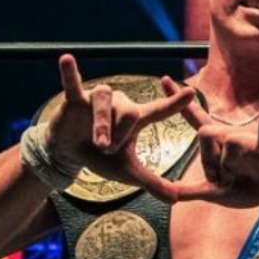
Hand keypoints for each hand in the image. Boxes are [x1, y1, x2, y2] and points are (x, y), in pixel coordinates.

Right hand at [42, 54, 194, 192]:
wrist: (70, 154)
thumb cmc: (102, 157)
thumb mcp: (128, 172)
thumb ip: (152, 183)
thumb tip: (176, 200)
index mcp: (136, 118)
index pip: (159, 109)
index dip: (175, 102)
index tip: (191, 93)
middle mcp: (120, 104)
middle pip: (129, 113)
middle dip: (119, 136)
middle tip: (109, 149)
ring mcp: (97, 100)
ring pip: (105, 103)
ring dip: (103, 125)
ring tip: (99, 143)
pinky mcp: (74, 100)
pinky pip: (73, 84)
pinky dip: (70, 74)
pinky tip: (67, 59)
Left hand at [156, 79, 258, 208]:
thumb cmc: (246, 188)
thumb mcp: (216, 193)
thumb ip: (193, 191)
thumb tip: (169, 194)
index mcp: (217, 143)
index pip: (194, 117)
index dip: (179, 100)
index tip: (164, 78)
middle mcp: (231, 136)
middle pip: (204, 133)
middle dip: (206, 159)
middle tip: (219, 179)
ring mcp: (249, 141)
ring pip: (228, 141)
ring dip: (229, 165)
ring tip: (236, 177)